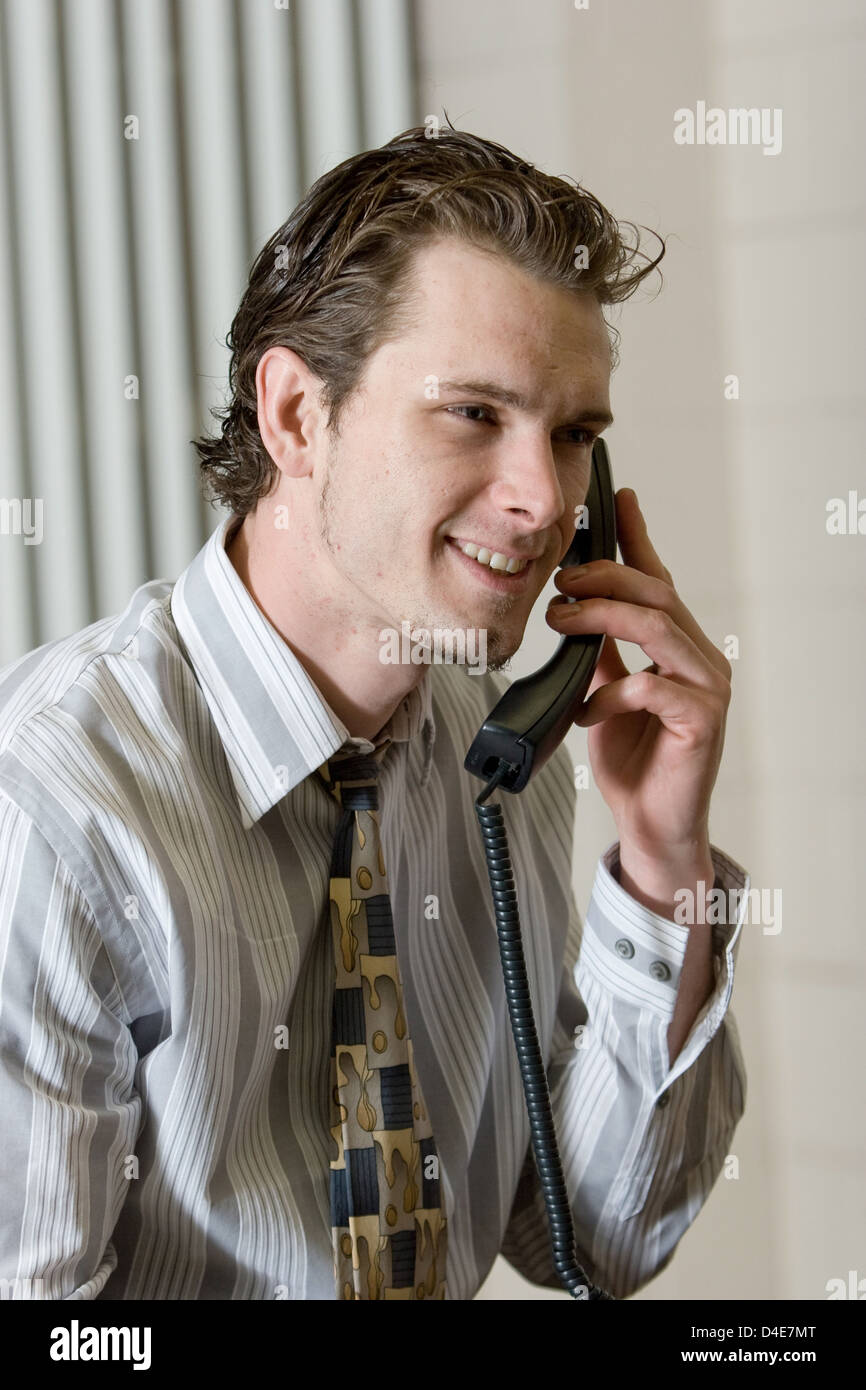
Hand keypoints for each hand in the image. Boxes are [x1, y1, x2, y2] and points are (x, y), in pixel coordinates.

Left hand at [545, 488, 731, 893]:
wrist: (653, 824)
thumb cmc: (634, 761)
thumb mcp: (606, 692)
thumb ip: (601, 652)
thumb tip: (574, 608)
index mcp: (680, 647)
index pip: (658, 581)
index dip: (638, 538)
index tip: (617, 499)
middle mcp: (702, 659)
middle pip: (656, 594)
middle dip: (603, 577)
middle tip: (560, 581)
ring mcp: (708, 688)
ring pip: (656, 628)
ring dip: (601, 618)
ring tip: (561, 621)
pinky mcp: (703, 721)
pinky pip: (652, 686)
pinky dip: (610, 692)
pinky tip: (585, 709)